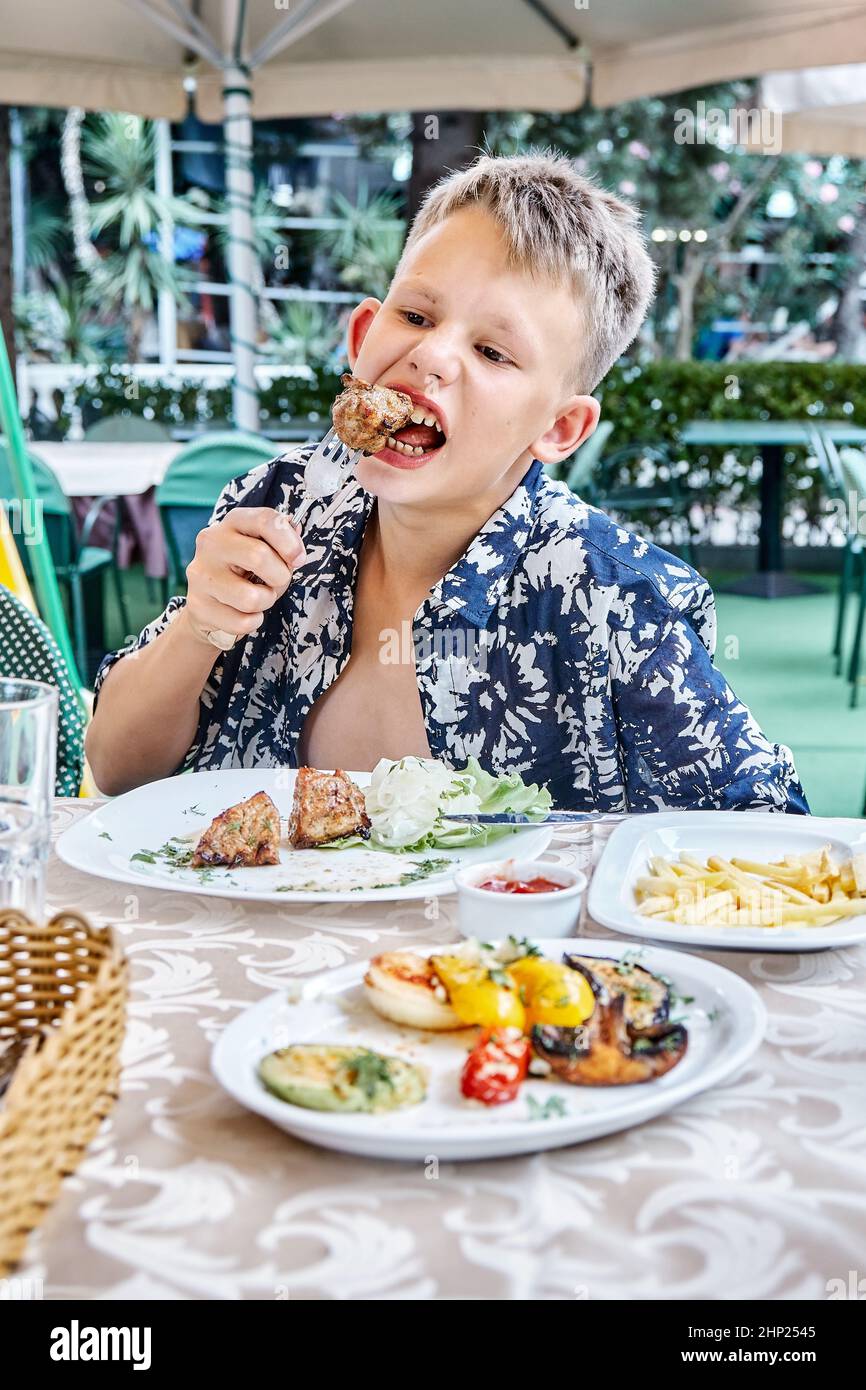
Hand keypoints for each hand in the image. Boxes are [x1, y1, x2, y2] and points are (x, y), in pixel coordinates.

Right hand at [183, 507, 305, 647]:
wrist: (207, 602)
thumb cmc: (244, 572)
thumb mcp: (263, 549)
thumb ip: (282, 543)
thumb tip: (296, 542)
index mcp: (233, 522)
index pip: (265, 520)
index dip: (290, 542)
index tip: (298, 559)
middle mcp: (211, 543)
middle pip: (259, 557)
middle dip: (280, 577)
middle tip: (276, 582)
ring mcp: (201, 574)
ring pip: (251, 597)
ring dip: (266, 602)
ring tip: (259, 598)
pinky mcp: (198, 604)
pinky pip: (242, 622)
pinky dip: (253, 622)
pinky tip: (244, 613)